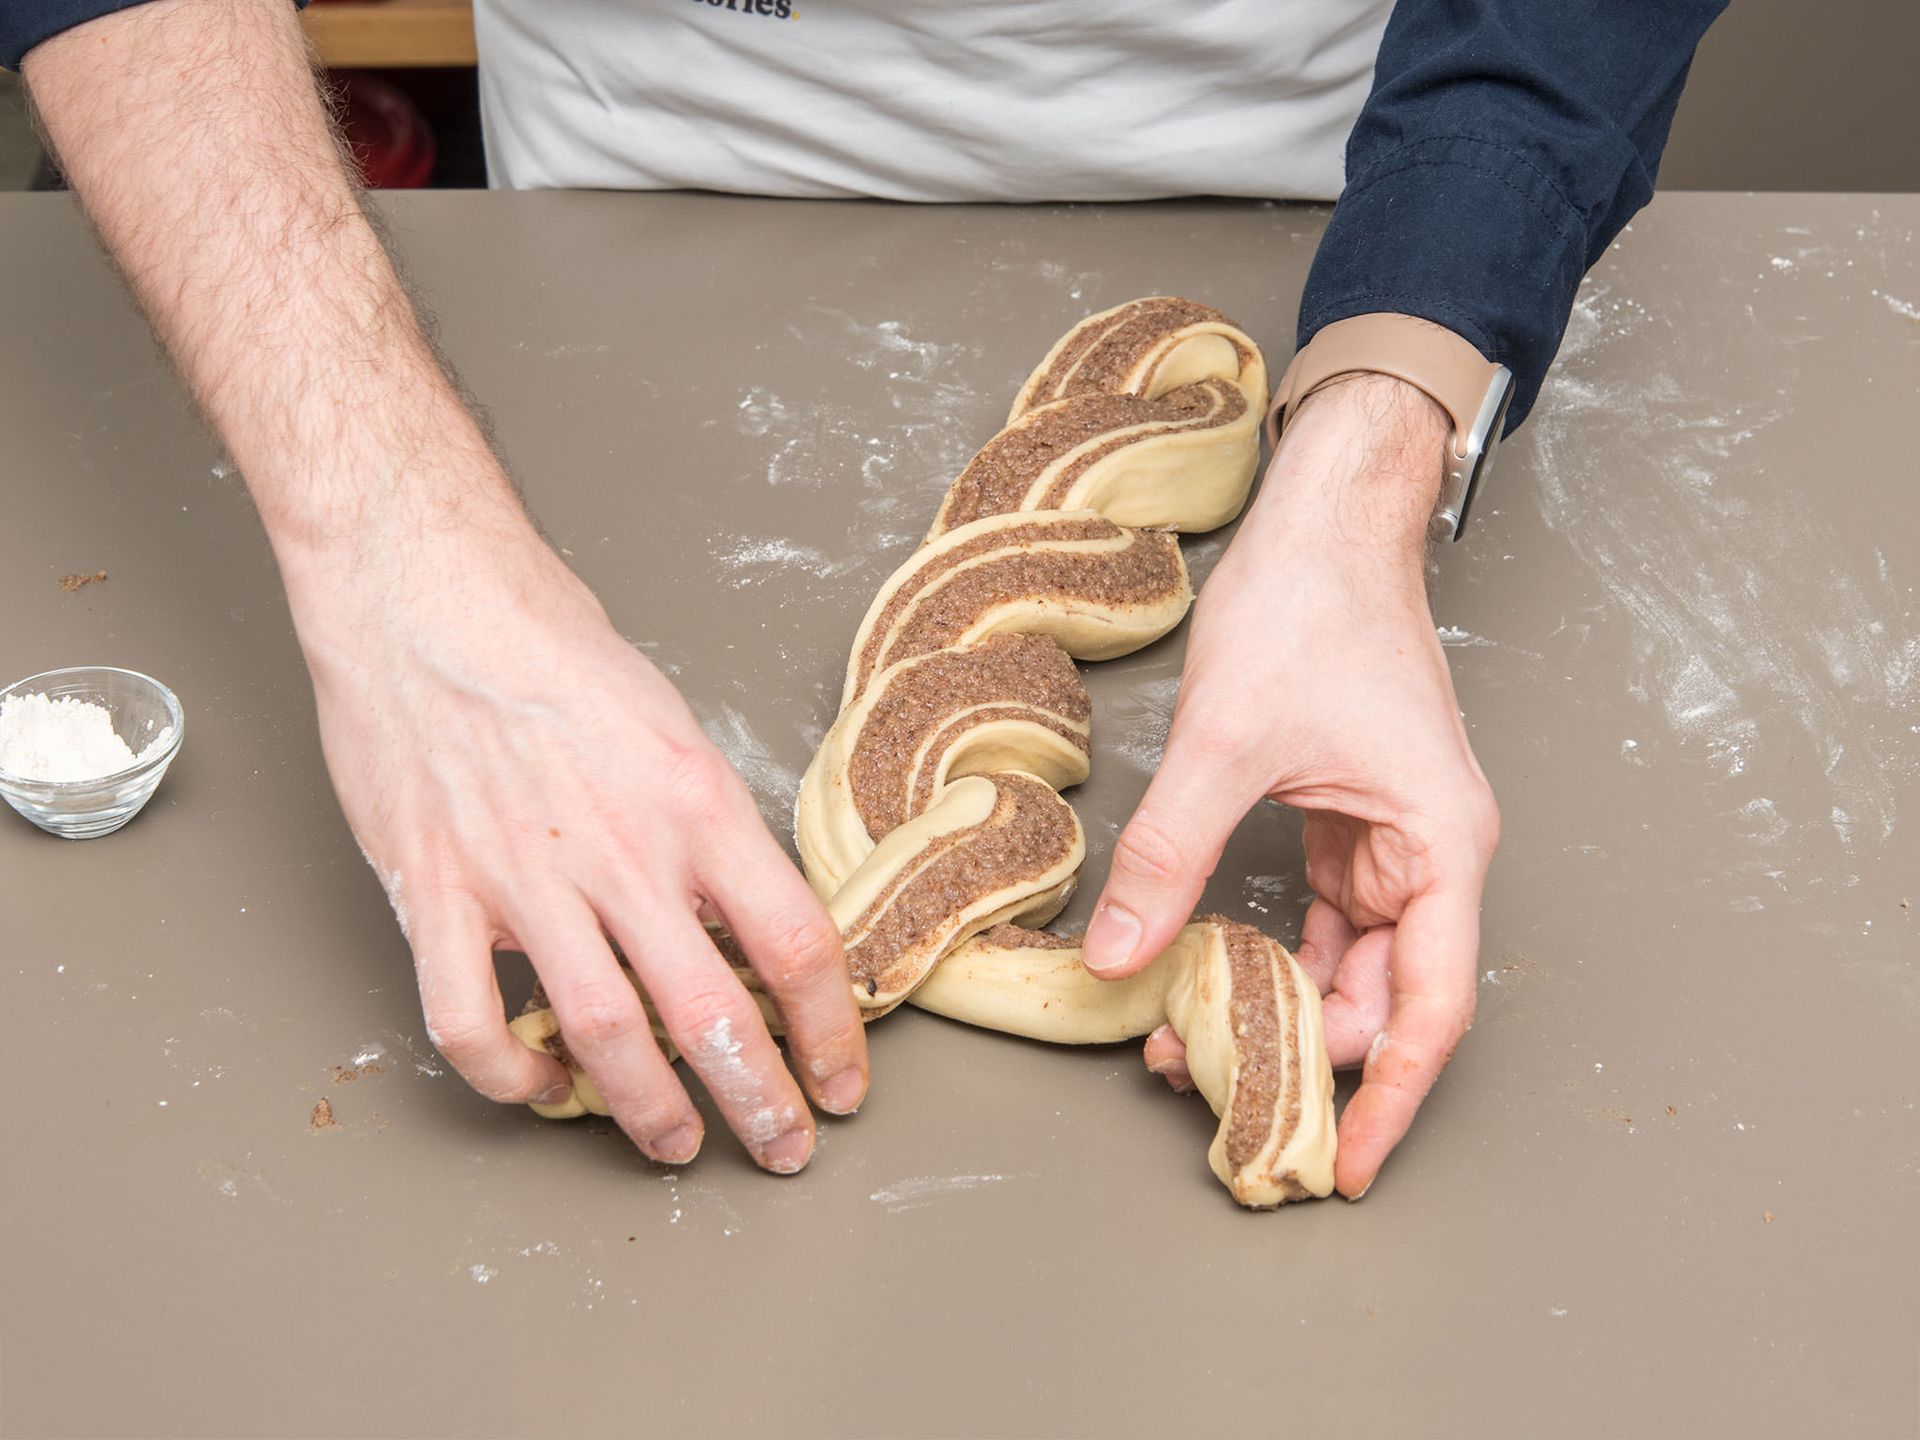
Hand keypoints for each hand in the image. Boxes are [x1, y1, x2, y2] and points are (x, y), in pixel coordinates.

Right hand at [24, 0, 865, 1171]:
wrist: (426, 589)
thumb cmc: (550, 642)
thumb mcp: (670, 724)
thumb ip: (708, 827)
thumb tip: (747, 917)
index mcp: (697, 801)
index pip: (796, 942)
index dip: (831, 1029)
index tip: (840, 1077)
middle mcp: (621, 851)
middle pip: (713, 1013)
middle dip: (760, 1101)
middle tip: (781, 1147)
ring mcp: (523, 878)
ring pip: (603, 1038)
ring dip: (650, 1112)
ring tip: (676, 1145)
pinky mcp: (433, 892)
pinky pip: (469, 1024)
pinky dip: (507, 1079)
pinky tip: (539, 1089)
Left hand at [1082, 374, 1499, 1197]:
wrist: (1320, 520)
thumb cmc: (1310, 607)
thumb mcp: (1227, 743)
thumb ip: (1170, 854)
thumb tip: (1119, 957)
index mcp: (1441, 843)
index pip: (1429, 1008)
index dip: (1390, 1099)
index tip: (1344, 1165)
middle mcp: (1427, 854)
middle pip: (1384, 997)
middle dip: (1307, 1056)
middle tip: (1226, 1105)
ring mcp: (1387, 840)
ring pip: (1342, 963)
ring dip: (1276, 1006)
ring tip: (1193, 1046)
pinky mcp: (1343, 821)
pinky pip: (1312, 916)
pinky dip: (1264, 952)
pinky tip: (1203, 975)